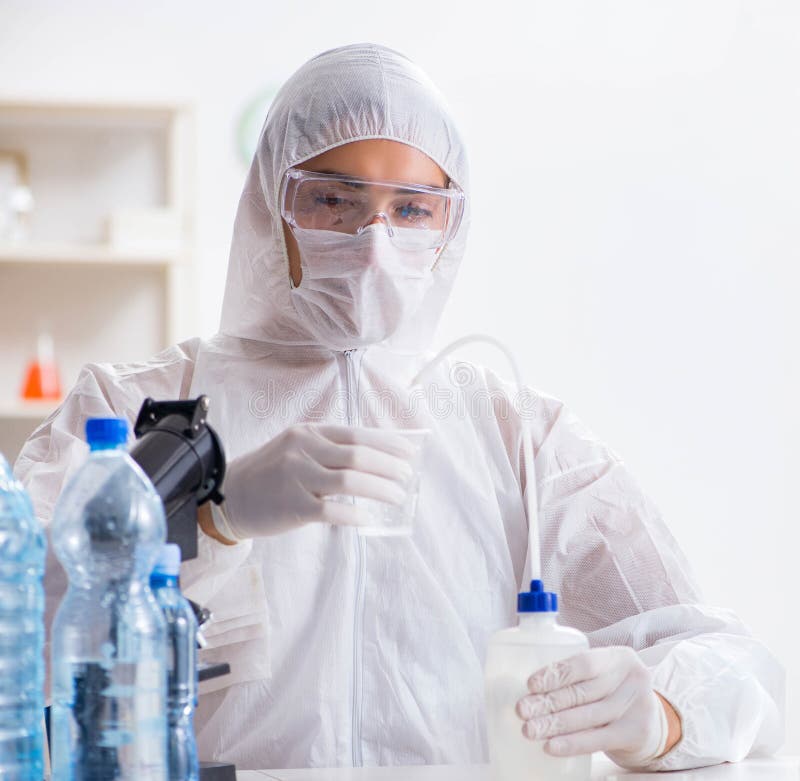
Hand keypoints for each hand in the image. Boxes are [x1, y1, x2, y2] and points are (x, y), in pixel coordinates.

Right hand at [217, 423, 416, 538]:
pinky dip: (353, 514)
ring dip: (380, 489)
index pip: (357, 434)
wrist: (228, 495)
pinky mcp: (292, 506)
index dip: (387, 443)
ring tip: (397, 497)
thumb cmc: (270, 472)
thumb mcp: (296, 448)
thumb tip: (374, 459)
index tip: (409, 453)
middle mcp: (303, 450)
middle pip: (358, 456)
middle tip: (407, 477)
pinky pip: (331, 510)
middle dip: (389, 467)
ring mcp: (297, 477)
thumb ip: (328, 449)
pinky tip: (367, 518)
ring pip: (350, 481)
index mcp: (309, 433)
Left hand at [515, 646, 673, 767]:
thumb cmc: (614, 691)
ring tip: (530, 730)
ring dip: (555, 725)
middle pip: (583, 692)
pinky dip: (572, 744)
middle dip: (549, 702)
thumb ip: (577, 674)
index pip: (584, 663)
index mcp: (619, 657)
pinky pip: (598, 740)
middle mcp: (631, 679)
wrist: (653, 721)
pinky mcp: (635, 734)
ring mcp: (636, 707)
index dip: (557, 674)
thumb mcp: (604, 674)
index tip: (530, 685)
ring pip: (587, 717)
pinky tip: (551, 746)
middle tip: (522, 710)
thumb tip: (530, 688)